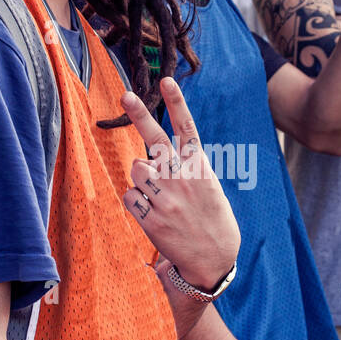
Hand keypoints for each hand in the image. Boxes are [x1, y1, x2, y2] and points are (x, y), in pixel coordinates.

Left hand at [121, 76, 239, 288]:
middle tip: (126, 95)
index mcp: (200, 167)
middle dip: (139, 115)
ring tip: (158, 194)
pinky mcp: (151, 217)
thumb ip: (184, 167)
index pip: (188, 128)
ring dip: (141, 177)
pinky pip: (129, 196)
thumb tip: (150, 156)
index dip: (177, 102)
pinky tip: (152, 213)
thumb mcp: (208, 187)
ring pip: (137, 169)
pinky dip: (135, 201)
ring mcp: (166, 198)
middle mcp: (183, 178)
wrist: (214, 259)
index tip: (166, 80)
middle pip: (155, 140)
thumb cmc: (211, 219)